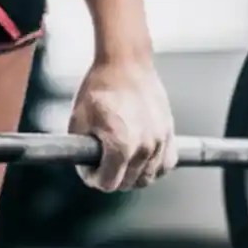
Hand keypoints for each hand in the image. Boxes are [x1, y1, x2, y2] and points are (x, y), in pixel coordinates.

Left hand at [68, 59, 176, 191]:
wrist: (125, 63)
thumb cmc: (99, 88)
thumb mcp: (78, 122)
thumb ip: (82, 152)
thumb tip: (88, 169)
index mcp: (120, 146)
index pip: (108, 184)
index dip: (93, 177)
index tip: (88, 167)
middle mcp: (144, 147)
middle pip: (128, 183)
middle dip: (111, 176)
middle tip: (100, 162)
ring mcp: (160, 141)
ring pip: (147, 177)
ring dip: (131, 174)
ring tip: (118, 160)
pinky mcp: (169, 133)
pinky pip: (165, 164)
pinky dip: (153, 167)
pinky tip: (140, 159)